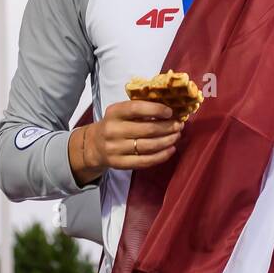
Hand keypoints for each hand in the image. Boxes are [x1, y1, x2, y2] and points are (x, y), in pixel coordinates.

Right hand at [68, 100, 183, 185]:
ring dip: (167, 141)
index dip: (156, 109)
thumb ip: (140, 109)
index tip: (170, 112)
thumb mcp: (120, 112)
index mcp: (114, 112)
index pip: (136, 108)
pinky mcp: (119, 163)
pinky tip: (171, 150)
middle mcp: (112, 130)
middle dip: (167, 127)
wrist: (93, 145)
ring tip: (177, 136)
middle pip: (146, 129)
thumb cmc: (115, 124)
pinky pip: (144, 161)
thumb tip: (169, 110)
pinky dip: (161, 156)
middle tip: (179, 125)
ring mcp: (115, 148)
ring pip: (148, 146)